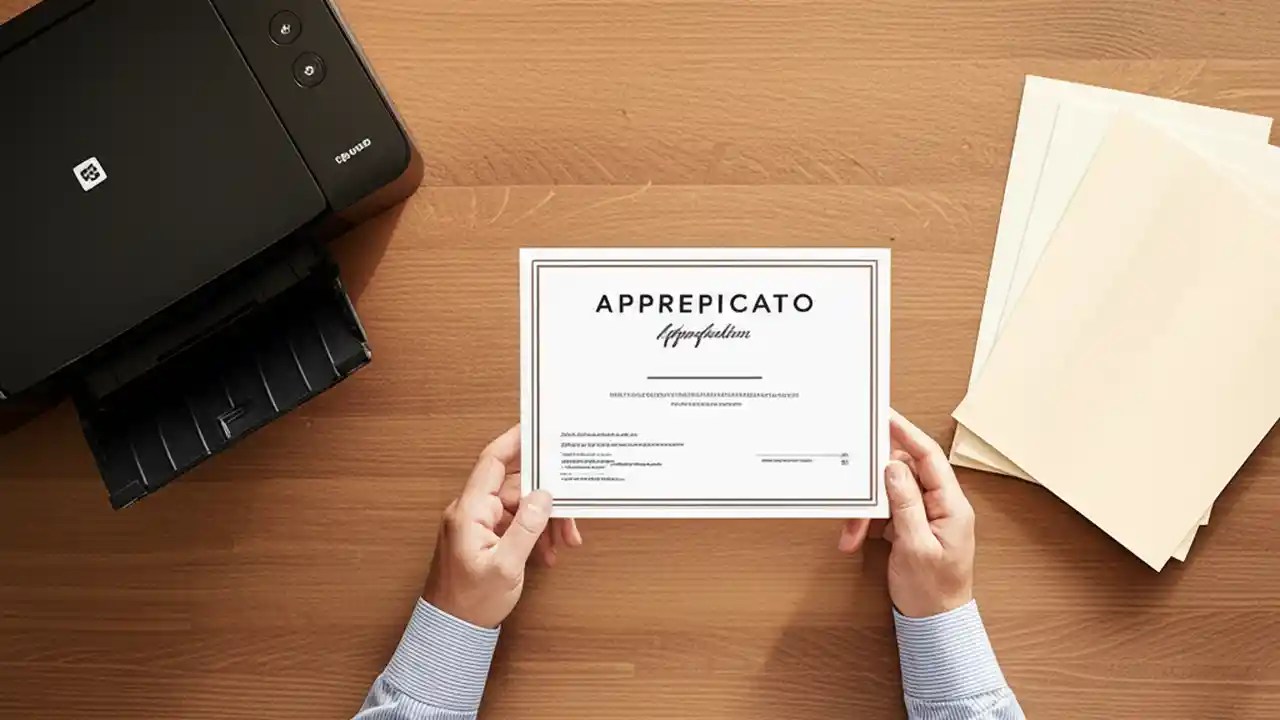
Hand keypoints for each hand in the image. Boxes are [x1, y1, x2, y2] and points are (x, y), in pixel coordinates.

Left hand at [423, 425, 582, 627]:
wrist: (451, 630)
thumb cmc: (470, 602)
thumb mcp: (506, 566)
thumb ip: (527, 528)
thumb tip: (544, 496)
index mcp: (470, 511)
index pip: (493, 462)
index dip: (515, 441)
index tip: (537, 428)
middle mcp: (471, 511)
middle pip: (517, 488)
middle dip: (546, 502)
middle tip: (570, 521)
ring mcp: (477, 523)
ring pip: (520, 506)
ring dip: (543, 522)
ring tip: (560, 545)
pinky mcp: (484, 536)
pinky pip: (515, 523)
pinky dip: (533, 534)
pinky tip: (546, 552)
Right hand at [838, 411, 975, 617]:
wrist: (934, 623)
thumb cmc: (933, 591)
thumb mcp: (915, 547)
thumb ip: (905, 504)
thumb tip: (894, 467)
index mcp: (951, 506)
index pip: (929, 458)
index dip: (907, 434)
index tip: (886, 417)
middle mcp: (941, 505)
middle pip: (904, 473)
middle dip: (875, 485)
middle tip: (853, 488)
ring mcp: (926, 515)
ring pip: (890, 493)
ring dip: (867, 511)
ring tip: (853, 534)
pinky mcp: (911, 526)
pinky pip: (886, 511)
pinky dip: (868, 522)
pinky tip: (857, 538)